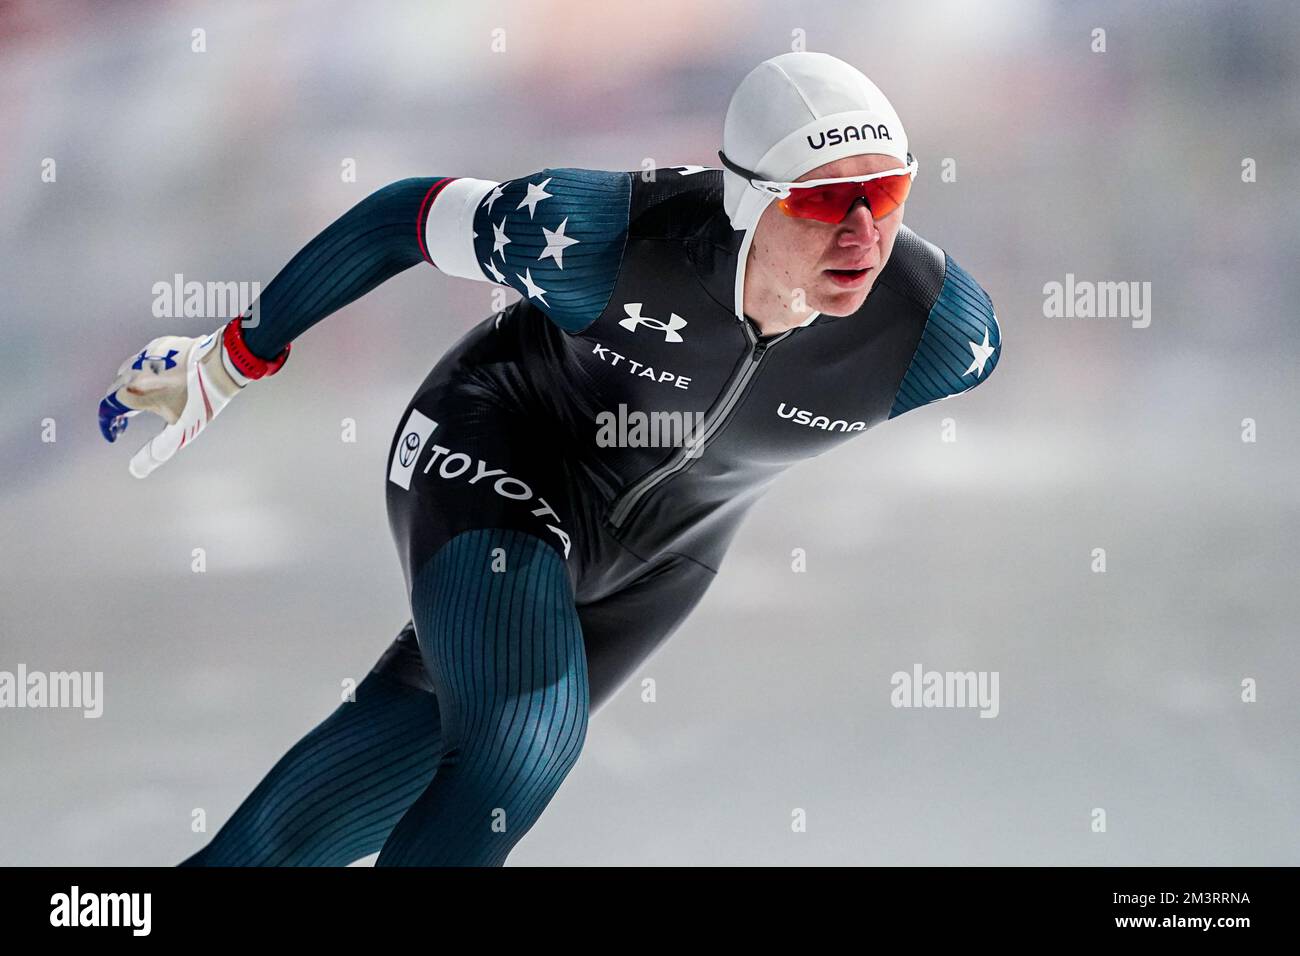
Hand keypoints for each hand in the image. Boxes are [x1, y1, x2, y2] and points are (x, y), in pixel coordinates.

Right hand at [99, 325, 244, 477]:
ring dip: (130, 388)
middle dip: (118, 408)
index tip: (115, 434)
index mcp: (135, 392)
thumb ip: (156, 451)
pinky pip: (144, 359)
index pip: (107, 407)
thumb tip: (136, 470)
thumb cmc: (202, 399)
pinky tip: (159, 380)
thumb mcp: (180, 431)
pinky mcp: (162, 344)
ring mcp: (148, 354)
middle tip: (127, 421)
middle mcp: (135, 370)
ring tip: (145, 401)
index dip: (107, 424)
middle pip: (116, 389)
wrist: (223, 365)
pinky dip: (145, 372)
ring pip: (128, 371)